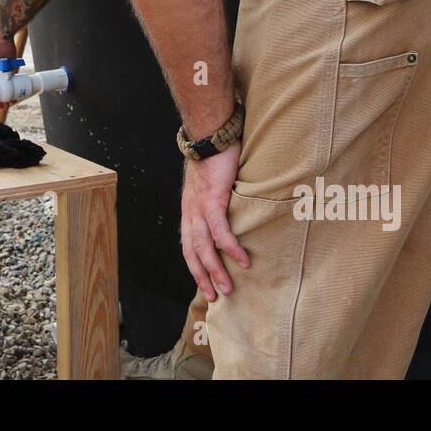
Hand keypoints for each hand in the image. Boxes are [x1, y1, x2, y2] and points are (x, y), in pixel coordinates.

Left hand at [180, 142, 250, 301]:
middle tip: (215, 297)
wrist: (210, 134)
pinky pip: (221, 230)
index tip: (205, 285)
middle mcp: (191, 212)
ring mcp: (199, 206)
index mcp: (189, 210)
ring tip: (228, 287)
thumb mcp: (211, 185)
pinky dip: (231, 247)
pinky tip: (242, 260)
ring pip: (204, 247)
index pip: (188, 245)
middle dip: (202, 277)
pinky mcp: (213, 199)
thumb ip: (217, 202)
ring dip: (216, 269)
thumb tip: (232, 214)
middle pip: (192, 252)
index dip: (195, 267)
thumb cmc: (214, 157)